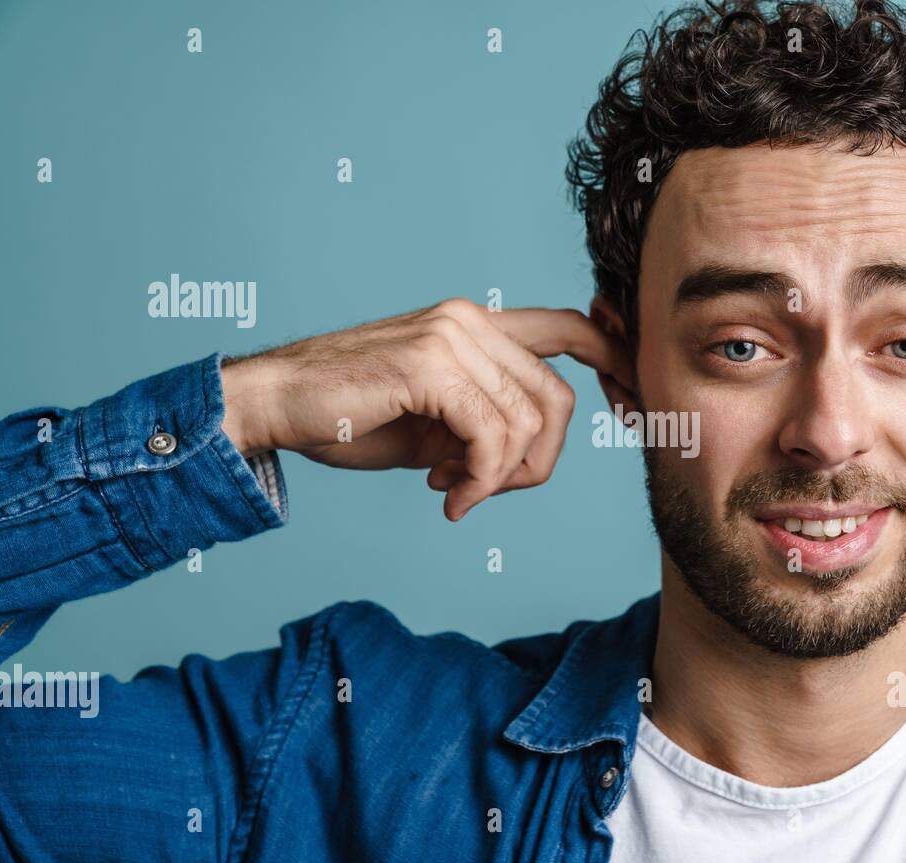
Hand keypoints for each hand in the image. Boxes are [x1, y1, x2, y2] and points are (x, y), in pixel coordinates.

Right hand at [220, 298, 634, 519]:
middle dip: (540, 460)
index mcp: (476, 325)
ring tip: (457, 495)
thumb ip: (486, 421)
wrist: (273, 405)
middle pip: (558, 397)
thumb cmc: (350, 416)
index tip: (632, 404)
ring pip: (528, 422)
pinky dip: (480, 481)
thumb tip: (526, 457)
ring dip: (500, 480)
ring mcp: (450, 337)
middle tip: (491, 490)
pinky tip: (449, 498)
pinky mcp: (429, 366)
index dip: (614, 362)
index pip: (571, 329)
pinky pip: (492, 436)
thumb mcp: (436, 421)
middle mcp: (469, 320)